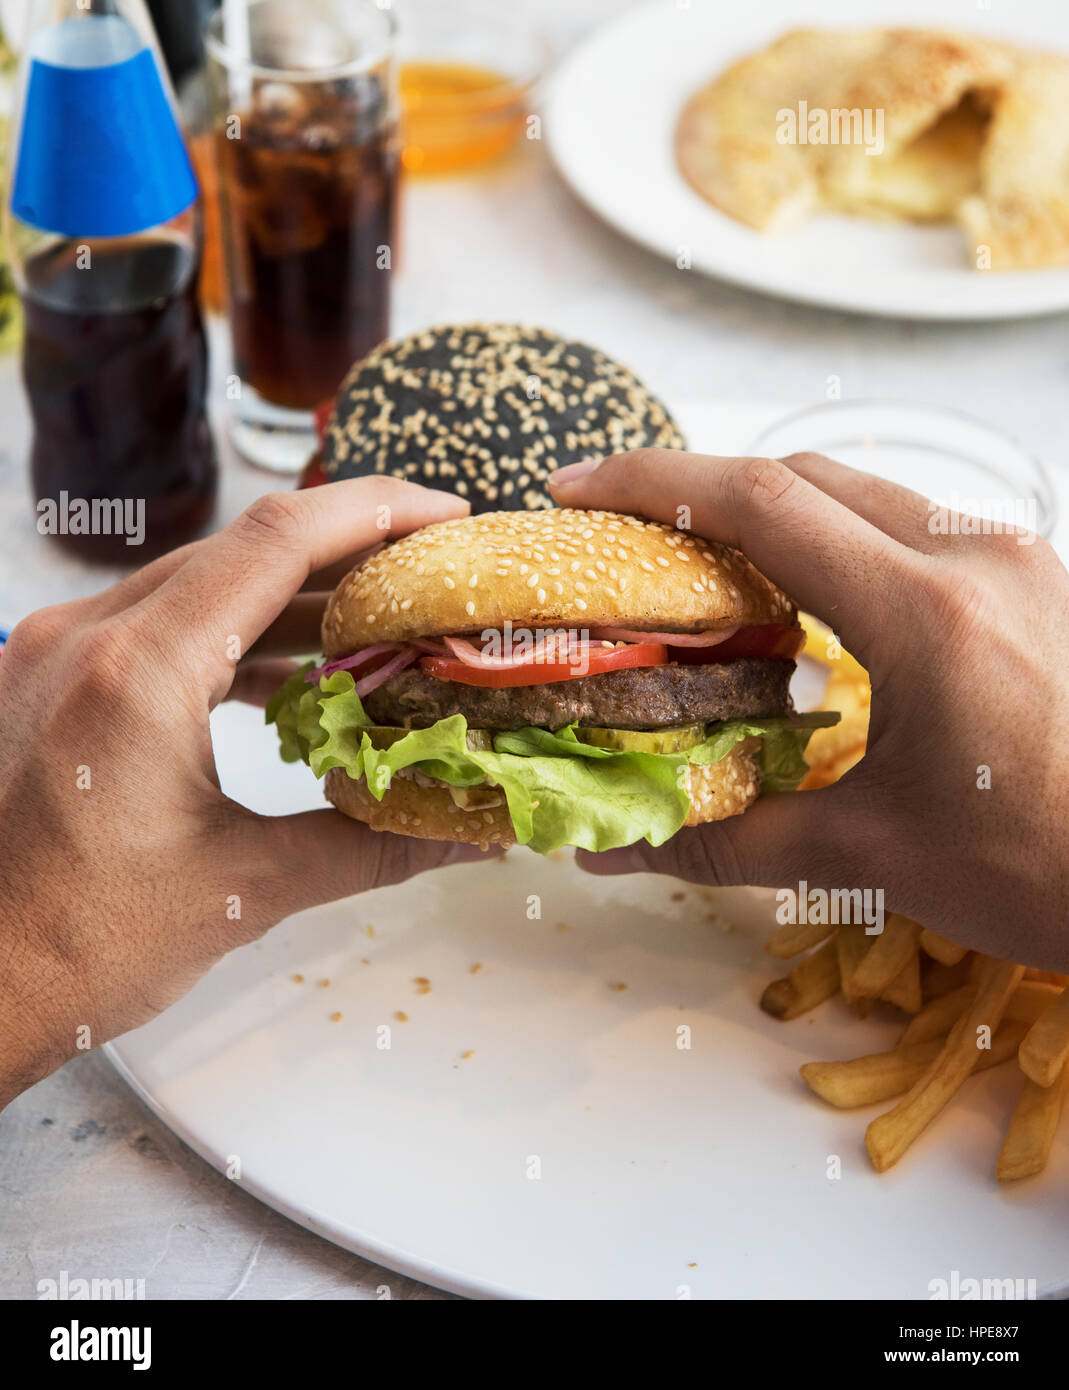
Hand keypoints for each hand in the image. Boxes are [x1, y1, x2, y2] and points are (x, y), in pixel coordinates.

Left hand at [0, 479, 485, 1108]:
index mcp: (138, 672)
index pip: (276, 540)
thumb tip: (466, 832)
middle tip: (422, 572)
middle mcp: (84, 637)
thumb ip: (369, 847)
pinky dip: (229, 636)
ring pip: (196, 583)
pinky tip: (282, 678)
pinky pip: (154, 623)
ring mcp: (50, 650)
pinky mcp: (41, 679)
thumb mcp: (244, 888)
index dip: (372, 511)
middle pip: (240, 549)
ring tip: (371, 627)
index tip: (442, 513)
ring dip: (287, 598)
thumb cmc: (75, 947)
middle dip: (343, 552)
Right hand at [549, 449, 1068, 971]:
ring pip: (867, 494)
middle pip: (809, 475)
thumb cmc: (1046, 870)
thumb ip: (733, 841)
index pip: (764, 501)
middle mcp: (978, 556)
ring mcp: (1021, 559)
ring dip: (777, 514)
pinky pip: (916, 528)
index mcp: (926, 611)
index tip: (576, 487)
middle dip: (703, 491)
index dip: (653, 482)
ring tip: (710, 570)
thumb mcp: (877, 856)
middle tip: (628, 534)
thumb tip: (616, 848)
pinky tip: (817, 603)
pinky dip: (842, 543)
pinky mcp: (1042, 579)